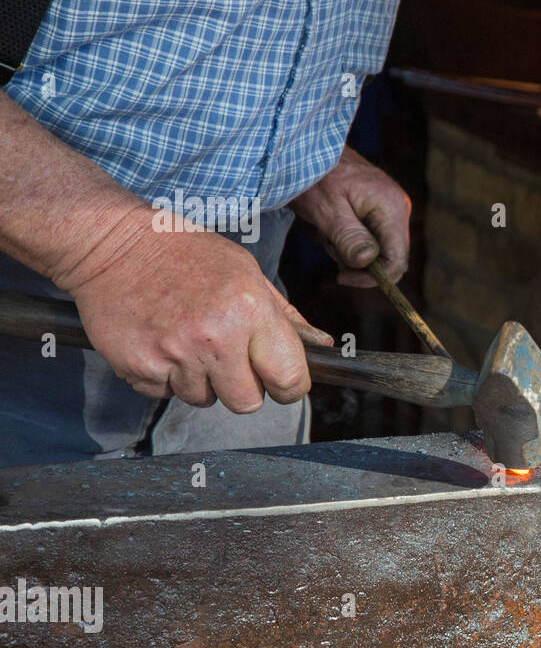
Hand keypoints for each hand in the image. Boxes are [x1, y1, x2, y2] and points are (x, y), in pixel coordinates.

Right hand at [66, 207, 333, 412]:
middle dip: (243, 387)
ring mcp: (175, 355)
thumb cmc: (184, 254)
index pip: (289, 379)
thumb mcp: (247, 272)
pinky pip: (166, 394)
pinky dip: (165, 376)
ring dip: (201, 379)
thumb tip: (323, 346)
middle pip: (247, 402)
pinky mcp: (140, 367)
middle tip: (227, 357)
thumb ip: (286, 317)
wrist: (111, 244)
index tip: (279, 379)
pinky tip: (161, 342)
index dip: (288, 385)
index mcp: (250, 310)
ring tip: (187, 339)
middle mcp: (215, 336)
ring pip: (205, 400)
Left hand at [290, 146, 410, 286]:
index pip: (397, 261)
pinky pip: (372, 238)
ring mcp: (392, 208)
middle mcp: (399, 208)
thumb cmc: (314, 176)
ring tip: (327, 229)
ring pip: (379, 250)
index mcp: (391, 207)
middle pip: (390, 258)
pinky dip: (350, 240)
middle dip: (359, 263)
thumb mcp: (326, 209)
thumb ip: (349, 236)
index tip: (341, 276)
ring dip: (350, 251)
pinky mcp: (381, 209)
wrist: (308, 148)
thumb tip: (368, 263)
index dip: (372, 278)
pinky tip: (333, 225)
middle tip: (329, 245)